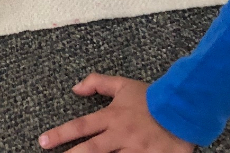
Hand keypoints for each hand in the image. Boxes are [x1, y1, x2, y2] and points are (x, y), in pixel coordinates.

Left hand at [38, 74, 194, 152]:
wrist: (185, 108)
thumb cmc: (153, 98)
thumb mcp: (123, 85)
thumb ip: (98, 83)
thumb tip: (75, 87)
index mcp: (112, 117)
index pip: (81, 126)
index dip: (60, 134)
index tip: (43, 141)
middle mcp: (121, 135)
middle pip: (91, 150)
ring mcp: (136, 150)